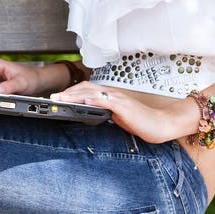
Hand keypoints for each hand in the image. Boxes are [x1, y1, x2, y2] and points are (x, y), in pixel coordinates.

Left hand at [51, 82, 195, 143]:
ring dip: (74, 95)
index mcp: (111, 96)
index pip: (87, 91)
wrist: (161, 124)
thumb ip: (106, 113)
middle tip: (53, 98)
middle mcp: (113, 94)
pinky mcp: (123, 105)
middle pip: (86, 89)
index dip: (72, 92)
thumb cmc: (142, 122)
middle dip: (68, 92)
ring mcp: (118, 98)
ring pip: (92, 92)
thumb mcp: (119, 117)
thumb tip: (91, 114)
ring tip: (61, 98)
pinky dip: (92, 100)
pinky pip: (105, 100)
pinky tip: (82, 101)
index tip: (59, 98)